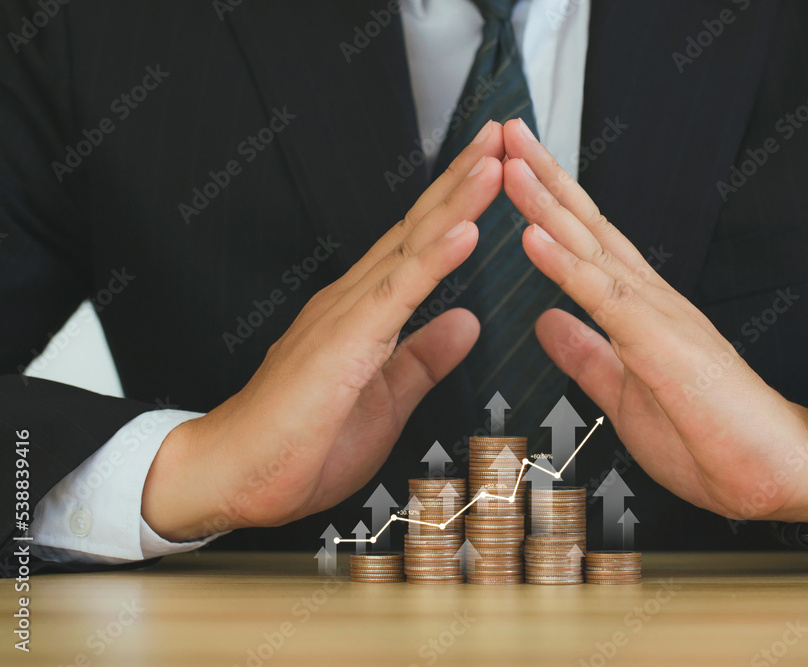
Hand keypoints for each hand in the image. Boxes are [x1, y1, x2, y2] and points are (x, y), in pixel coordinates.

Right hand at [141, 122, 504, 541]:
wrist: (233, 478)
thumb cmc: (302, 445)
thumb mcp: (386, 399)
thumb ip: (424, 358)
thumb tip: (467, 321)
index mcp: (366, 312)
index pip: (419, 246)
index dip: (458, 204)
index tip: (495, 167)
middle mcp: (354, 300)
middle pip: (417, 229)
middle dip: (462, 181)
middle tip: (502, 134)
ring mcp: (344, 317)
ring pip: (409, 249)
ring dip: (455, 204)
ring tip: (493, 163)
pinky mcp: (340, 345)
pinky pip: (394, 296)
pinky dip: (431, 261)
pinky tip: (463, 231)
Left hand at [501, 119, 807, 538]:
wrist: (774, 473)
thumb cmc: (709, 437)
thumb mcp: (623, 394)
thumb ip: (586, 355)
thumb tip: (547, 322)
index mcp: (640, 311)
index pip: (587, 244)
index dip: (549, 204)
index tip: (514, 170)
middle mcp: (649, 299)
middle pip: (587, 226)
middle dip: (544, 178)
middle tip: (506, 132)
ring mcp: (657, 315)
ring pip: (592, 248)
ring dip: (547, 202)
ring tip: (511, 162)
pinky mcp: (661, 343)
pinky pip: (605, 297)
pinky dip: (565, 264)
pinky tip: (533, 234)